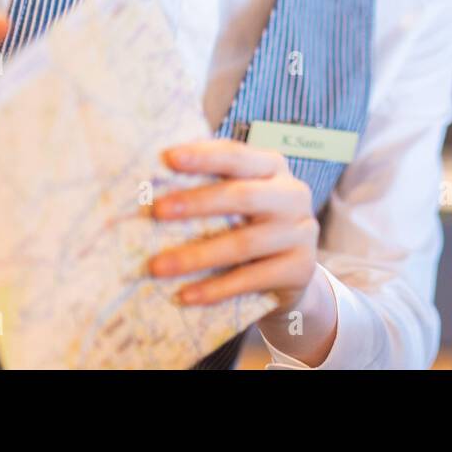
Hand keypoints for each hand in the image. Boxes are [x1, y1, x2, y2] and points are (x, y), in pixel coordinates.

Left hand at [147, 140, 320, 312]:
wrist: (292, 271)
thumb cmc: (252, 224)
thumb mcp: (240, 198)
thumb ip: (210, 185)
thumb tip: (150, 182)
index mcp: (273, 167)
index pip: (237, 156)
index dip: (204, 156)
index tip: (168, 158)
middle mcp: (292, 194)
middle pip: (242, 196)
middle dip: (197, 202)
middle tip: (157, 211)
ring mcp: (301, 232)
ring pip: (244, 243)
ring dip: (197, 256)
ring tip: (158, 267)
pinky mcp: (301, 268)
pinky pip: (253, 279)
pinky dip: (217, 289)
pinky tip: (186, 296)